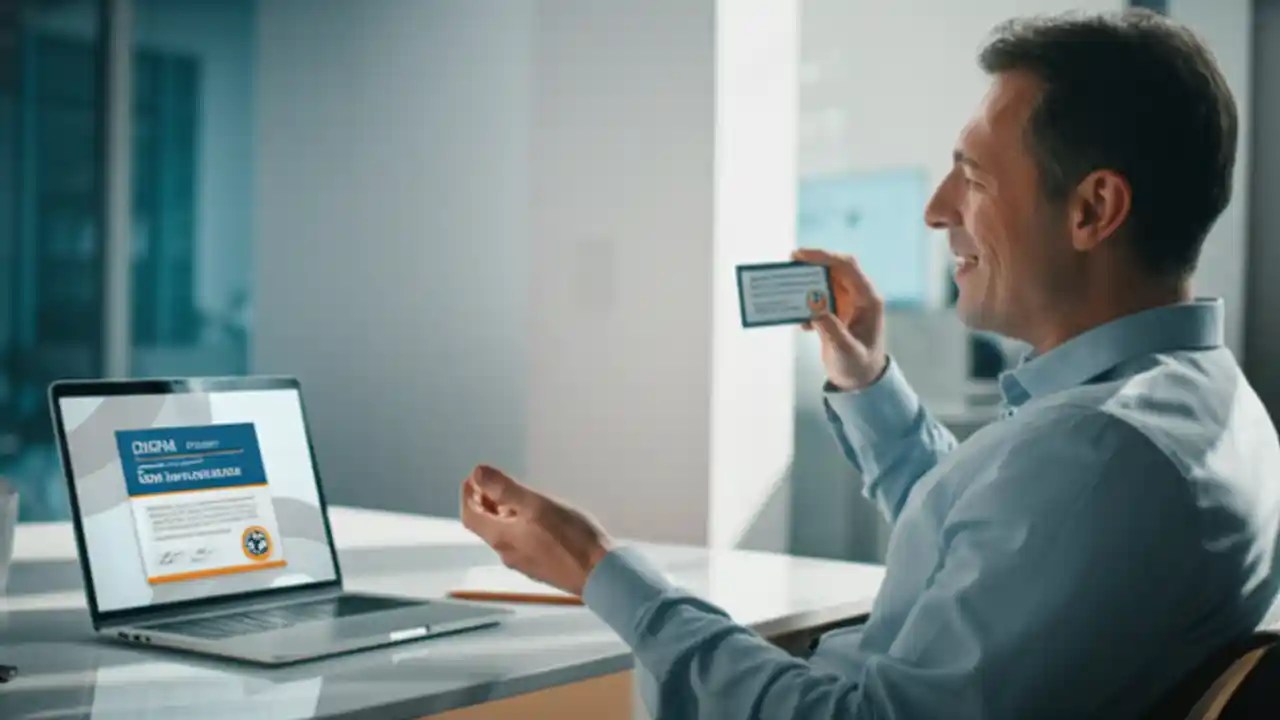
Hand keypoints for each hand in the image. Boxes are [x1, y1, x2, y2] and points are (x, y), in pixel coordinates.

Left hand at [460, 465, 614, 595]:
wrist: (600, 574)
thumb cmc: (571, 538)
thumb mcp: (536, 505)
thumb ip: (505, 489)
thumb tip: (477, 473)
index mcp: (501, 538)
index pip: (470, 515)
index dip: (468, 494)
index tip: (474, 477)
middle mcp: (507, 553)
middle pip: (485, 526)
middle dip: (483, 502)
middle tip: (490, 482)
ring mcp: (524, 563)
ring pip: (503, 534)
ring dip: (501, 514)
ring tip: (513, 496)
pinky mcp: (540, 567)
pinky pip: (519, 542)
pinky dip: (517, 525)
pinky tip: (535, 518)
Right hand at [793, 248, 888, 390]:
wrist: (860, 380)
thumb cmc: (859, 366)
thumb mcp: (846, 351)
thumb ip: (832, 330)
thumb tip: (814, 309)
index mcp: (868, 299)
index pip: (847, 267)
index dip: (824, 257)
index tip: (800, 256)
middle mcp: (858, 296)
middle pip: (834, 268)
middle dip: (811, 264)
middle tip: (787, 264)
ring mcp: (846, 303)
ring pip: (823, 281)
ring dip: (805, 283)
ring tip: (786, 287)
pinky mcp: (834, 311)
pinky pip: (816, 297)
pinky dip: (804, 303)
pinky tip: (800, 322)